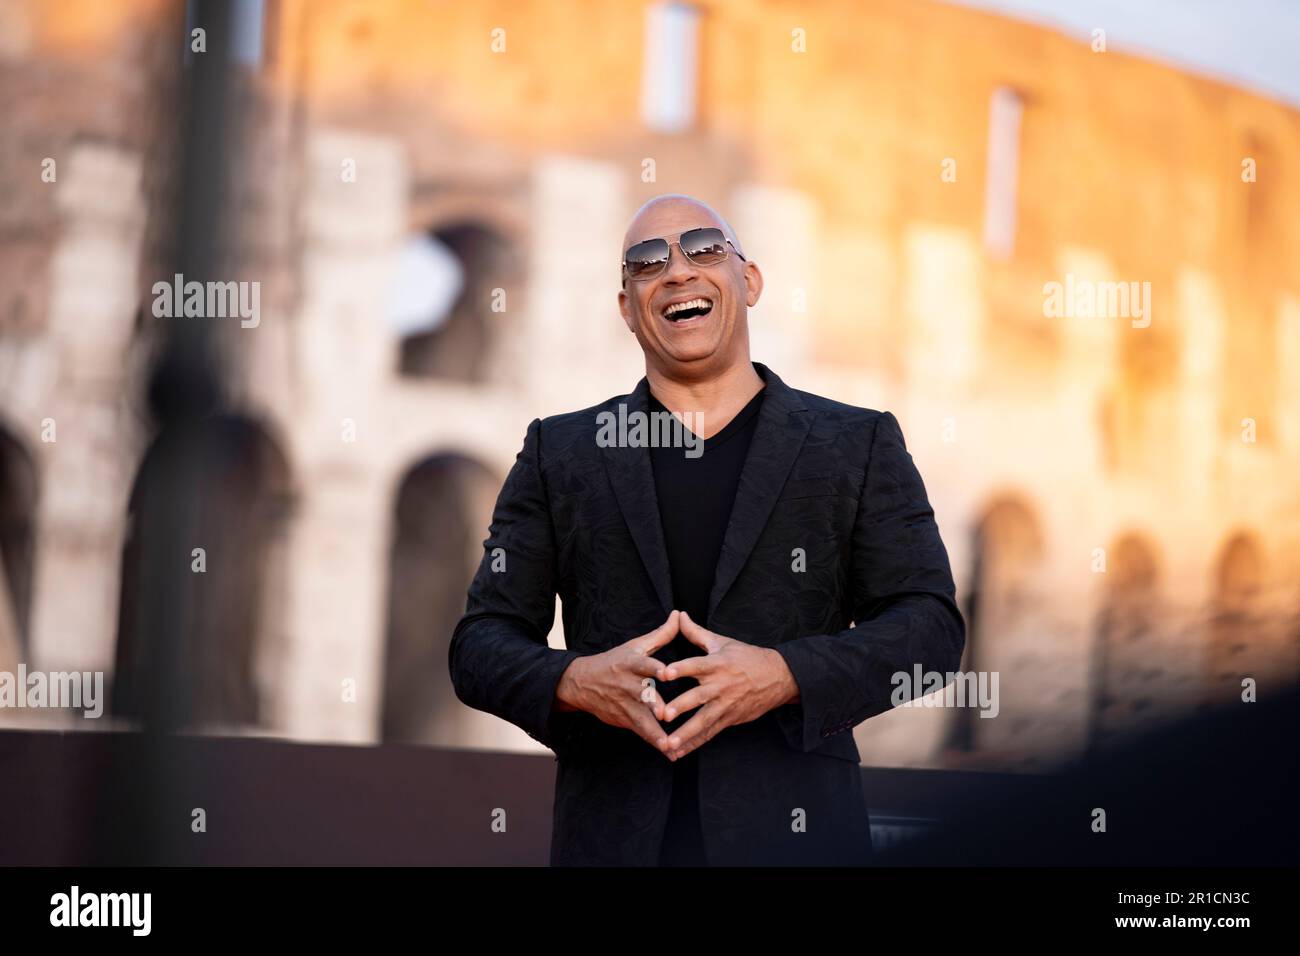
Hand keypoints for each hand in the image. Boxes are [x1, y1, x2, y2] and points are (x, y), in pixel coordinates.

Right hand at [555, 610, 678, 754]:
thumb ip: (661, 634)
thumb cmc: (615, 661)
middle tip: (667, 714)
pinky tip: (668, 751)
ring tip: (669, 744)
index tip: (668, 673)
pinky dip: (653, 741)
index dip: (655, 668)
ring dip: (655, 732)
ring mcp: (625, 704)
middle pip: (642, 695)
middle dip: (654, 705)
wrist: (582, 683)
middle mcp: (628, 684)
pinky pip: (640, 732)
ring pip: (641, 719)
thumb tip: (680, 614)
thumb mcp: (636, 646)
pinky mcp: (624, 719)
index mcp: (632, 663)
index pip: (644, 664)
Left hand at [654, 610, 797, 760]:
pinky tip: (678, 752)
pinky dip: (694, 743)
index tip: (664, 673)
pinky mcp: (730, 719)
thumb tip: (678, 615)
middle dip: (681, 707)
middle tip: (663, 715)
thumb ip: (696, 632)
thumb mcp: (722, 642)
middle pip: (698, 697)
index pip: (696, 665)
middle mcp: (720, 686)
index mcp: (717, 664)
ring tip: (669, 743)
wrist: (778, 678)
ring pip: (704, 721)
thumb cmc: (746, 657)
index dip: (680, 668)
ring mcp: (725, 705)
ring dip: (686, 733)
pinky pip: (710, 733)